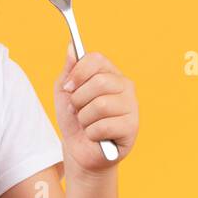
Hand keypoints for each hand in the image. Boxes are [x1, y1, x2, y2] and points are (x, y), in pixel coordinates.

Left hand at [54, 42, 137, 174]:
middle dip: (79, 99)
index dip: (78, 73)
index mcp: (110, 73)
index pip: (96, 59)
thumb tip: (71, 47)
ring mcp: (132, 107)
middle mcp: (125, 86)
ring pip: (101, 105)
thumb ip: (69, 69)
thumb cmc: (74, 119)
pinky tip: (96, 136)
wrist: (78, 150)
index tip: (69, 88)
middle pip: (99, 82)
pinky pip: (104, 126)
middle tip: (78, 110)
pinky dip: (92, 133)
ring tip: (88, 124)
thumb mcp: (65, 91)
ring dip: (85, 119)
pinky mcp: (132, 128)